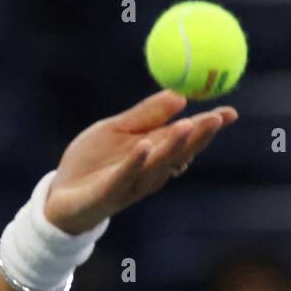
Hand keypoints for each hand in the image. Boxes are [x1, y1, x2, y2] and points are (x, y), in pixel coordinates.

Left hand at [43, 90, 236, 235]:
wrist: (59, 196)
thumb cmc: (90, 163)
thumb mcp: (116, 129)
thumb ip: (145, 115)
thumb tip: (179, 94)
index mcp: (153, 153)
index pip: (186, 139)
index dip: (208, 127)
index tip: (230, 112)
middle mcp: (148, 171)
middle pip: (178, 153)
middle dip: (199, 136)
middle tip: (216, 117)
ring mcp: (130, 184)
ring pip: (157, 165)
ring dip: (173, 146)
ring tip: (188, 125)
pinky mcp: (108, 194)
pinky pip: (123, 177)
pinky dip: (134, 162)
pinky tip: (144, 146)